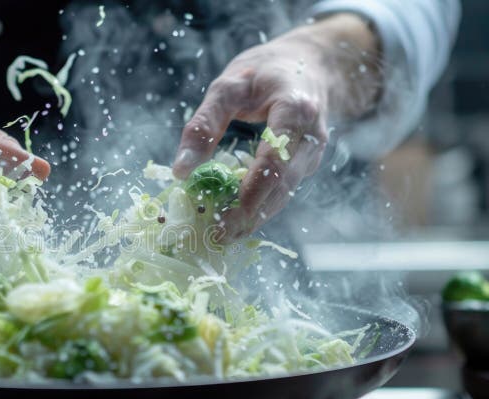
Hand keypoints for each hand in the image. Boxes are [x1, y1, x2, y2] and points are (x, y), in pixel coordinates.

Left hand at [173, 14, 379, 240]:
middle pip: (282, 186)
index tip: (224, 218)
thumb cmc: (264, 72)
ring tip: (222, 236)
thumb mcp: (228, 86)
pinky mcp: (306, 164)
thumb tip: (180, 171)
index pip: (274, 162)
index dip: (250, 193)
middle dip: (249, 215)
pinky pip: (283, 190)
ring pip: (285, 195)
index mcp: (295, 111)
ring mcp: (313, 154)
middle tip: (216, 237)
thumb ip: (203, 124)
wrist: (311, 64)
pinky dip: (260, 207)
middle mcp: (312, 138)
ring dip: (255, 218)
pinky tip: (235, 219)